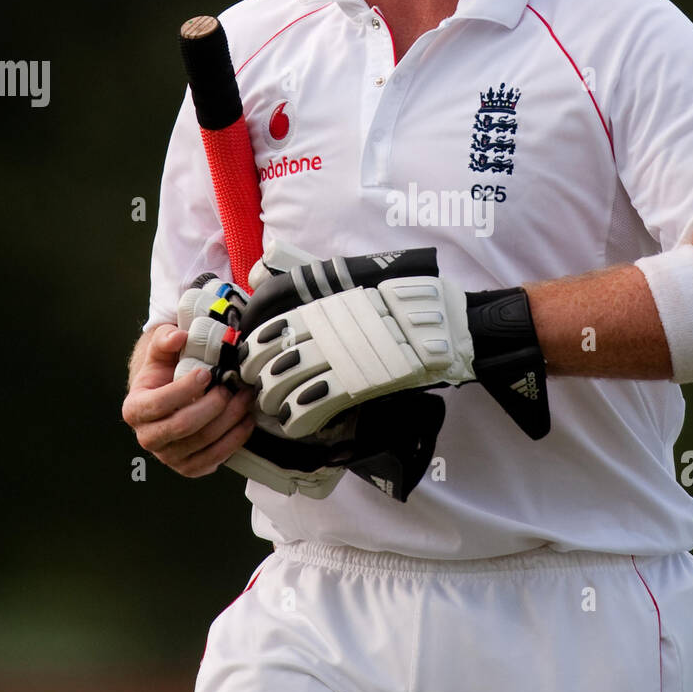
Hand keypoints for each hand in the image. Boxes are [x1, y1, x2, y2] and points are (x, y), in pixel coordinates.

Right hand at [121, 324, 255, 477]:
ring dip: (229, 420)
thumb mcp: (159, 353)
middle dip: (213, 405)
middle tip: (230, 387)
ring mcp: (168, 456)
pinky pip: (213, 459)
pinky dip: (234, 440)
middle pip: (183, 426)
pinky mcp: (189, 467)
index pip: (158, 404)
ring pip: (203, 442)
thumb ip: (165, 340)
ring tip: (244, 398)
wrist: (169, 397)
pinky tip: (245, 421)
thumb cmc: (164, 374)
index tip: (207, 373)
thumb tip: (178, 337)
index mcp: (135, 409)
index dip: (185, 389)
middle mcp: (148, 437)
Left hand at [238, 252, 551, 440]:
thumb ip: (309, 277)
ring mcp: (340, 356)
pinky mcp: (358, 383)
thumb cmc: (398, 302)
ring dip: (273, 399)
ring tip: (274, 407)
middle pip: (271, 356)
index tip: (250, 356)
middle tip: (256, 385)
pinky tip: (295, 423)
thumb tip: (263, 268)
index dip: (253, 345)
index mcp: (323, 303)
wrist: (442, 325)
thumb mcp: (351, 280)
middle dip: (256, 375)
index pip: (270, 326)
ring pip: (285, 382)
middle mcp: (325, 328)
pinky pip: (313, 405)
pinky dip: (297, 417)